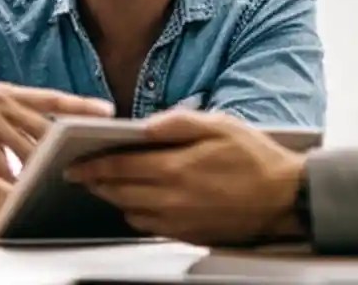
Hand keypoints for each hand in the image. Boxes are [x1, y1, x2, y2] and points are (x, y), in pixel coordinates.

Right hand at [0, 83, 112, 180]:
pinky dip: (9, 172)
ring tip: (60, 175)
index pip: (51, 98)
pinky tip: (18, 185)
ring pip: (26, 141)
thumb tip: (25, 137)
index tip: (108, 111)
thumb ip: (1, 121)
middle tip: (95, 149)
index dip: (81, 104)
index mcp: (3, 92)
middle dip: (71, 137)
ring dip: (42, 161)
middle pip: (46, 121)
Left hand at [65, 110, 307, 245]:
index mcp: (174, 168)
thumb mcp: (220, 125)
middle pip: (117, 191)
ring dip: (114, 197)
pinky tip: (139, 200)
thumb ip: (179, 123)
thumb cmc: (255, 158)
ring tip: (108, 183)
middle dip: (95, 181)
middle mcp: (171, 199)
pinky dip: (136, 213)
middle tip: (80, 173)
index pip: (117, 167)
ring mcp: (178, 221)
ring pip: (129, 211)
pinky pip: (149, 227)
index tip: (72, 161)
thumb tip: (144, 124)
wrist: (285, 199)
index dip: (90, 165)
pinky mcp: (188, 235)